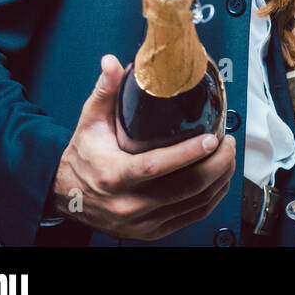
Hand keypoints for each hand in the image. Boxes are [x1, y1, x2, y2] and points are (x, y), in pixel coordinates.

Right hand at [50, 54, 235, 240]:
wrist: (66, 195)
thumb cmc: (84, 156)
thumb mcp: (90, 121)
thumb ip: (105, 90)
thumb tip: (113, 62)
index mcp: (114, 176)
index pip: (157, 167)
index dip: (188, 154)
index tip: (212, 138)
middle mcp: (128, 204)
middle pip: (185, 188)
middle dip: (216, 164)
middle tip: (228, 143)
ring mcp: (141, 222)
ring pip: (194, 204)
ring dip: (219, 180)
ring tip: (228, 157)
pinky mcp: (151, 232)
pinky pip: (191, 217)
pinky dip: (212, 198)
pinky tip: (219, 180)